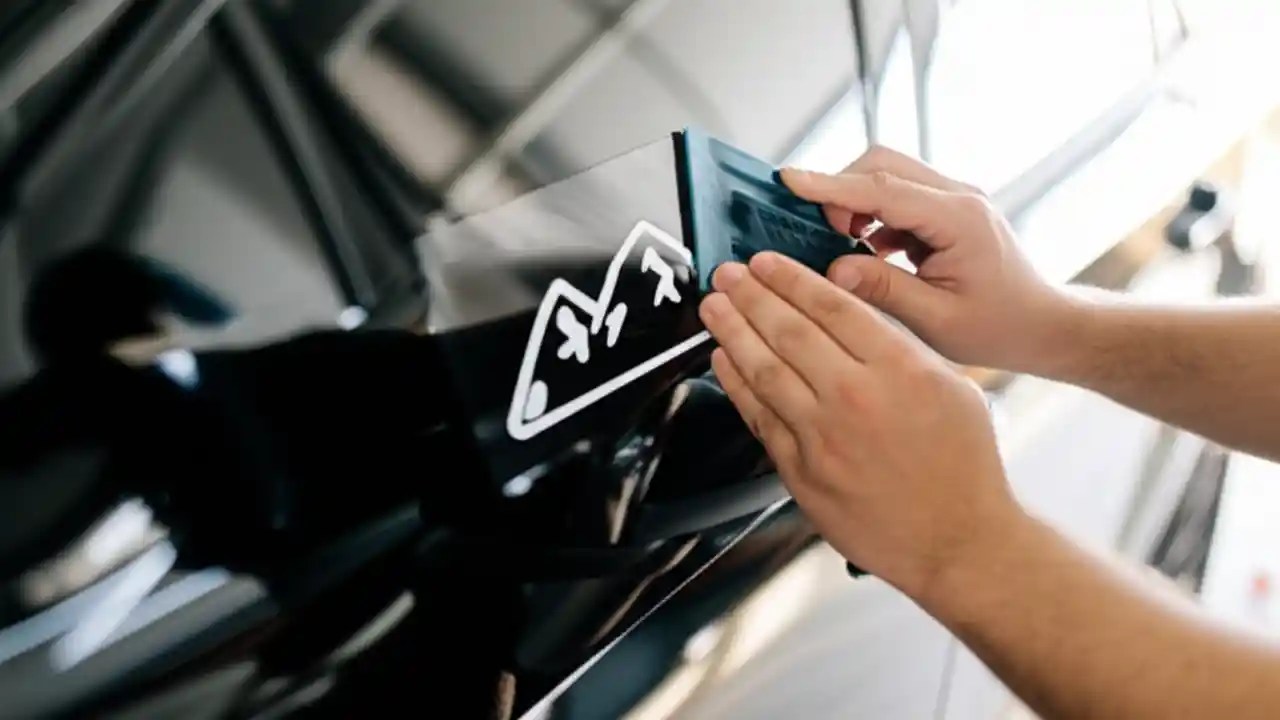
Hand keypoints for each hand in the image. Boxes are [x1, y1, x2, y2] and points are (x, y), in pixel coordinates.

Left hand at [698, 251, 1018, 597]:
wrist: (958, 542)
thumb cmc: (963, 468)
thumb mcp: (952, 387)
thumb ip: (901, 349)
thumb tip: (853, 317)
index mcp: (900, 369)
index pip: (832, 307)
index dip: (790, 279)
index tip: (765, 262)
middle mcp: (856, 397)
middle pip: (790, 331)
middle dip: (751, 296)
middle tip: (726, 274)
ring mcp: (823, 436)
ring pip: (765, 370)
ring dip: (732, 332)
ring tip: (713, 307)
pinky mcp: (801, 471)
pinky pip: (758, 416)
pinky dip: (736, 383)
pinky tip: (722, 360)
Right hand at [780, 147, 1075, 374]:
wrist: (1042, 324)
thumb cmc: (999, 326)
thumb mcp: (937, 319)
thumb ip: (883, 289)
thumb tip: (833, 268)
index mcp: (959, 219)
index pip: (882, 189)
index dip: (830, 185)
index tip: (788, 181)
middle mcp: (958, 197)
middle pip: (882, 165)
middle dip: (840, 189)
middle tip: (819, 232)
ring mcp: (954, 199)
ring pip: (887, 176)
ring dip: (855, 201)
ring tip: (844, 243)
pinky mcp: (947, 209)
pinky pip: (897, 195)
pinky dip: (871, 214)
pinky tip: (869, 250)